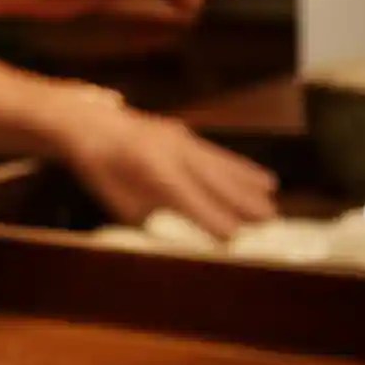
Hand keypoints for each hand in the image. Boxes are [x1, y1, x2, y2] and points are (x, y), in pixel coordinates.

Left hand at [61, 106, 278, 238]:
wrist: (92, 125)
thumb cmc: (102, 170)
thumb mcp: (119, 201)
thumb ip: (149, 217)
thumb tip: (181, 236)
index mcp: (149, 167)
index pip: (187, 198)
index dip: (211, 218)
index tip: (233, 238)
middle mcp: (170, 150)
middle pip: (212, 180)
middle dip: (241, 202)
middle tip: (268, 224)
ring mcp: (181, 139)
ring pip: (222, 166)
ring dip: (249, 187)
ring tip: (272, 206)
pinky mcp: (187, 136)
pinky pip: (219, 155)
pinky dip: (242, 169)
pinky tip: (264, 181)